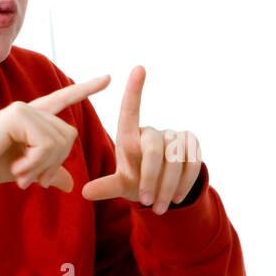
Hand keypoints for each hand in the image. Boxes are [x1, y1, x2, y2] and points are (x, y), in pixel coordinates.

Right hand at [0, 75, 110, 191]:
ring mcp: (22, 110)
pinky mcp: (16, 116)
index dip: (84, 89)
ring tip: (19, 175)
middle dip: (55, 164)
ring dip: (43, 167)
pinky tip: (16, 170)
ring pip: (60, 141)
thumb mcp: (22, 172)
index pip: (61, 100)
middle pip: (68, 135)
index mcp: (30, 119)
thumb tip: (71, 184)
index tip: (108, 78)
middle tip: (33, 180)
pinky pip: (46, 144)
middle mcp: (28, 110)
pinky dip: (36, 163)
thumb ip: (47, 173)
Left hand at [82, 66, 202, 213]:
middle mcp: (152, 131)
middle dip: (150, 177)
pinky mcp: (192, 143)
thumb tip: (83, 192)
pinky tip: (175, 198)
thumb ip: (106, 187)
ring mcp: (174, 135)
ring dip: (167, 187)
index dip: (134, 90)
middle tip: (146, 202)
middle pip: (154, 148)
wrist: (162, 189)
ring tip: (158, 207)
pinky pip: (192, 163)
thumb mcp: (120, 185)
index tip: (138, 68)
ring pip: (175, 160)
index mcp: (130, 135)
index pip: (130, 110)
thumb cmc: (136, 181)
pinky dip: (184, 183)